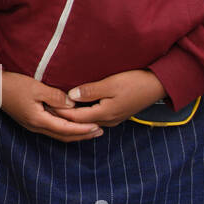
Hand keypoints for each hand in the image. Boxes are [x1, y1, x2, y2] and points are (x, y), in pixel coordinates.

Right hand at [0, 69, 102, 142]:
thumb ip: (55, 97)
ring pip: (57, 135)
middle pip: (64, 136)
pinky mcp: (29, 120)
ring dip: (75, 134)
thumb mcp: (35, 87)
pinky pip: (51, 130)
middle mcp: (36, 127)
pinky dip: (65, 130)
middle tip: (99, 132)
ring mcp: (31, 125)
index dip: (83, 129)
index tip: (98, 127)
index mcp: (38, 120)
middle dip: (82, 135)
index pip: (66, 129)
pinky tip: (70, 125)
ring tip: (89, 130)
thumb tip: (73, 106)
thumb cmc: (12, 84)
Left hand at [50, 70, 166, 128]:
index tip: (44, 105)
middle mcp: (107, 120)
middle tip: (45, 107)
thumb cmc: (135, 82)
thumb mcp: (111, 84)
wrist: (159, 85)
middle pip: (79, 121)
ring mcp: (113, 118)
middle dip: (62, 115)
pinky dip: (83, 112)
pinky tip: (76, 105)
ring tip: (56, 106)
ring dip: (72, 115)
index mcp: (104, 114)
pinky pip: (95, 116)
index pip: (74, 118)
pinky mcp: (116, 113)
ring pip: (87, 120)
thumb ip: (90, 91)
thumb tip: (70, 96)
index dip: (58, 112)